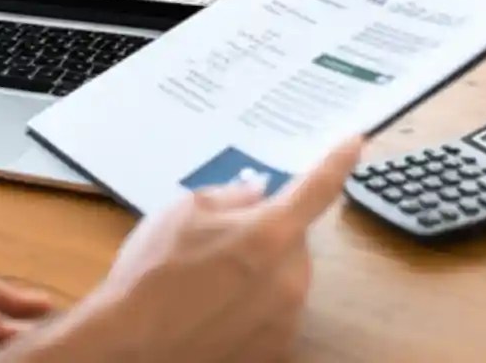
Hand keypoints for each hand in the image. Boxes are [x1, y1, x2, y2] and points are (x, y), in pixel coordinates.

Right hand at [0, 137, 363, 362]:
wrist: (131, 347)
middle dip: (264, 234)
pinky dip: (253, 309)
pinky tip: (214, 313)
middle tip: (217, 244)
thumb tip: (253, 194)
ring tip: (206, 285)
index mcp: (270, 232)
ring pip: (284, 278)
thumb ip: (228, 198)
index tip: (354, 143)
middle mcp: (290, 276)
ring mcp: (287, 317)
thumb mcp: (182, 214)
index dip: (338, 162)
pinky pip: (275, 314)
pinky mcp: (277, 349)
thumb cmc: (151, 276)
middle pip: (292, 239)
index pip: (317, 187)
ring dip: (258, 273)